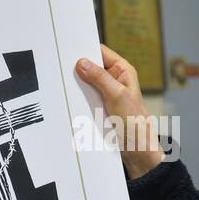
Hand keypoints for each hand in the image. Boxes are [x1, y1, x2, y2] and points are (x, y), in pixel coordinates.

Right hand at [75, 44, 163, 179]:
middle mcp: (113, 79)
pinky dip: (77, 98)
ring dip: (76, 86)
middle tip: (62, 68)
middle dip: (78, 69)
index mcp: (122, 70)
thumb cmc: (135, 123)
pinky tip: (68, 99)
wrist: (136, 150)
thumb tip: (81, 63)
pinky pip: (84, 98)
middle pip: (90, 67)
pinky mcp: (99, 106)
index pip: (100, 52)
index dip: (85, 49)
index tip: (69, 50)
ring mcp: (105, 93)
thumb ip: (100, 78)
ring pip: (85, 83)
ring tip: (63, 84)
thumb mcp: (117, 96)